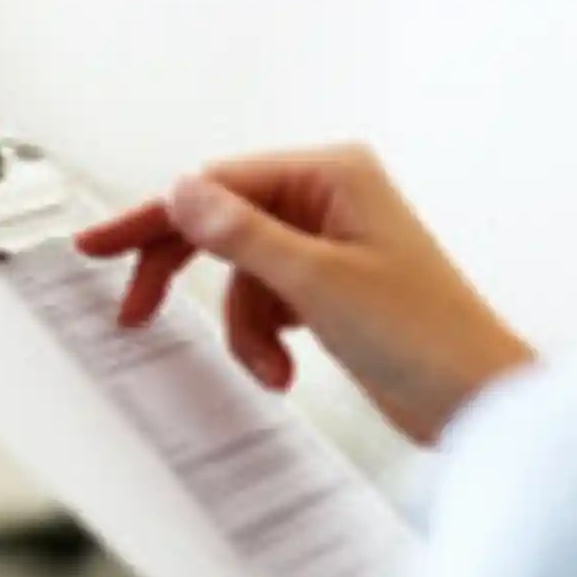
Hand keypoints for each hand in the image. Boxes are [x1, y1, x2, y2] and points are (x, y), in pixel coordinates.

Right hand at [77, 146, 533, 442]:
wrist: (476, 400)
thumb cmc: (426, 336)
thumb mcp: (318, 283)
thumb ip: (242, 235)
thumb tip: (183, 192)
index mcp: (335, 177)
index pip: (220, 184)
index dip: (156, 218)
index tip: (100, 244)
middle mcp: (334, 202)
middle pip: (227, 227)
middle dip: (188, 276)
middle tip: (136, 310)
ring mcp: (335, 246)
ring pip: (246, 276)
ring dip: (246, 329)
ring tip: (272, 368)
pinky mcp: (337, 290)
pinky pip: (272, 303)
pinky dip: (268, 338)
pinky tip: (286, 367)